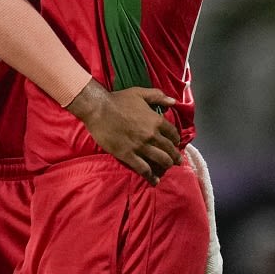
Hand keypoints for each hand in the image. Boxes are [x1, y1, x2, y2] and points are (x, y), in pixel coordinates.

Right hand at [66, 80, 180, 185]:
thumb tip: (174, 102)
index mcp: (156, 121)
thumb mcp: (139, 93)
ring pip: (160, 160)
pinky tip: (154, 180)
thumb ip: (158, 96)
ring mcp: (140, 147)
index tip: (175, 143)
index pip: (173, 133)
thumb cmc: (118, 100)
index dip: (176, 140)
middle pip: (169, 149)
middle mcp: (152, 135)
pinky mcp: (128, 155)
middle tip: (177, 160)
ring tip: (167, 168)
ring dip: (167, 165)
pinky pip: (144, 169)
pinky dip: (151, 176)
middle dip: (175, 156)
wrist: (98, 109)